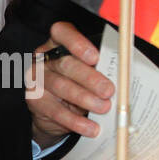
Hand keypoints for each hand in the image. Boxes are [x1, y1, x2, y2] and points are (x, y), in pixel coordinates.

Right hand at [26, 22, 114, 148]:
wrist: (54, 109)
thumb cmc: (79, 80)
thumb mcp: (89, 69)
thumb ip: (101, 66)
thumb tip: (124, 74)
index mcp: (59, 43)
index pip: (62, 32)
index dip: (77, 43)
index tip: (95, 56)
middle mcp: (45, 58)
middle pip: (66, 64)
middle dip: (90, 78)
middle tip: (109, 90)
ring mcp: (37, 79)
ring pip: (62, 87)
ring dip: (85, 99)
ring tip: (104, 107)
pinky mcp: (34, 100)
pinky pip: (56, 111)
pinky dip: (76, 121)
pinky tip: (91, 127)